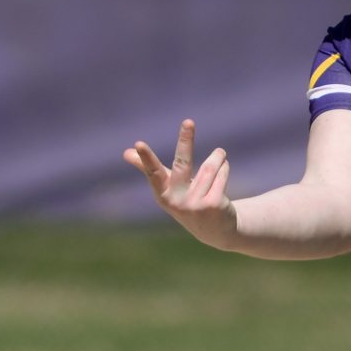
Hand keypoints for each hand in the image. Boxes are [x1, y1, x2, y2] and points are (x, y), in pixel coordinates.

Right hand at [125, 120, 234, 242]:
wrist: (215, 230)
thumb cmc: (187, 200)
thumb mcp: (167, 186)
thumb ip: (148, 168)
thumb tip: (126, 152)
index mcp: (163, 194)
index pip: (153, 172)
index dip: (145, 158)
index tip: (138, 144)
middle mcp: (177, 201)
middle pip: (182, 164)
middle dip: (185, 141)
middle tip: (188, 121)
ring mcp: (196, 205)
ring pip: (210, 166)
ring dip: (217, 156)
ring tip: (220, 154)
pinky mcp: (214, 205)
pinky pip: (221, 174)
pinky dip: (224, 167)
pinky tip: (224, 170)